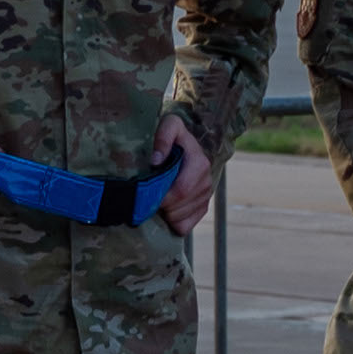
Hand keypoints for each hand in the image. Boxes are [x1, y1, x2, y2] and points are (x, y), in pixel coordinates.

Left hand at [153, 115, 213, 233]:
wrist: (187, 145)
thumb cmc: (174, 137)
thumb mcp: (169, 126)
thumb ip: (164, 136)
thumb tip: (157, 160)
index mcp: (200, 164)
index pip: (180, 191)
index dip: (160, 197)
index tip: (146, 193)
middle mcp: (206, 181)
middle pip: (178, 208)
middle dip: (159, 206)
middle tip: (146, 198)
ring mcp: (206, 197)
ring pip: (180, 219)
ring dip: (164, 214)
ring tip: (157, 199)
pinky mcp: (202, 208)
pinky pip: (184, 227)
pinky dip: (172, 222)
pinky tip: (166, 209)